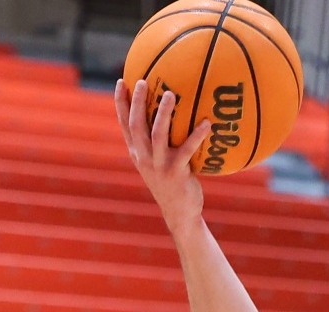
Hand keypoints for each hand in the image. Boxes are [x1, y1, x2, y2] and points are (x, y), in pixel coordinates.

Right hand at [114, 80, 212, 228]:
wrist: (179, 213)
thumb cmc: (172, 183)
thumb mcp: (159, 163)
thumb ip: (158, 143)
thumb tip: (170, 115)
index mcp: (137, 154)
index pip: (124, 125)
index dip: (120, 103)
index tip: (121, 81)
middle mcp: (144, 158)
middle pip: (136, 125)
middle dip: (136, 102)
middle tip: (142, 81)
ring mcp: (159, 165)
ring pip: (157, 134)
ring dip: (163, 113)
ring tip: (170, 94)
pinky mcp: (176, 172)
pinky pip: (187, 149)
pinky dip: (197, 135)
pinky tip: (207, 123)